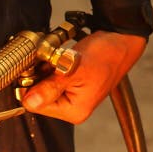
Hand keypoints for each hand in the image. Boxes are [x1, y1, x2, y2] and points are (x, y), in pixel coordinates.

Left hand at [21, 31, 145, 123]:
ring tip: (56, 60)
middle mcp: (73, 109)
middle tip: (48, 61)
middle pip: (38, 98)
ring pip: (43, 88)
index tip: (34, 69)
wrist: (122, 40)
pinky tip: (59, 61)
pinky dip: (51, 69)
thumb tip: (29, 102)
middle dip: (38, 78)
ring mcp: (73, 99)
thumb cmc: (105, 54)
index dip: (30, 86)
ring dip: (44, 72)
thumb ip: (49, 88)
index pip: (36, 106)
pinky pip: (52, 81)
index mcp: (74, 111)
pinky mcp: (72, 88)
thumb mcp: (73, 70)